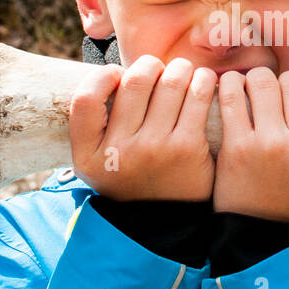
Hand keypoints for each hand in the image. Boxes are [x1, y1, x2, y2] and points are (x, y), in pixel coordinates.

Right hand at [69, 55, 218, 201]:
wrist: (171, 223)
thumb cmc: (136, 182)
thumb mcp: (100, 166)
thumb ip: (97, 129)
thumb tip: (114, 75)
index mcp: (89, 156)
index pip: (84, 99)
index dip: (101, 77)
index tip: (117, 74)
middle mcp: (119, 151)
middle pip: (134, 82)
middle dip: (150, 65)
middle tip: (159, 68)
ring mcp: (154, 149)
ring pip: (170, 83)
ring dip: (180, 69)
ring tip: (183, 72)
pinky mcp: (187, 148)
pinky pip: (197, 98)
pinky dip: (203, 81)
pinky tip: (204, 82)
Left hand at [212, 67, 288, 222]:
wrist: (260, 234)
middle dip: (285, 82)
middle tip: (276, 94)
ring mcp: (271, 146)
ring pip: (264, 82)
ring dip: (256, 80)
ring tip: (252, 89)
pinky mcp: (238, 147)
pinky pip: (232, 96)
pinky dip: (229, 85)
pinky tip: (231, 88)